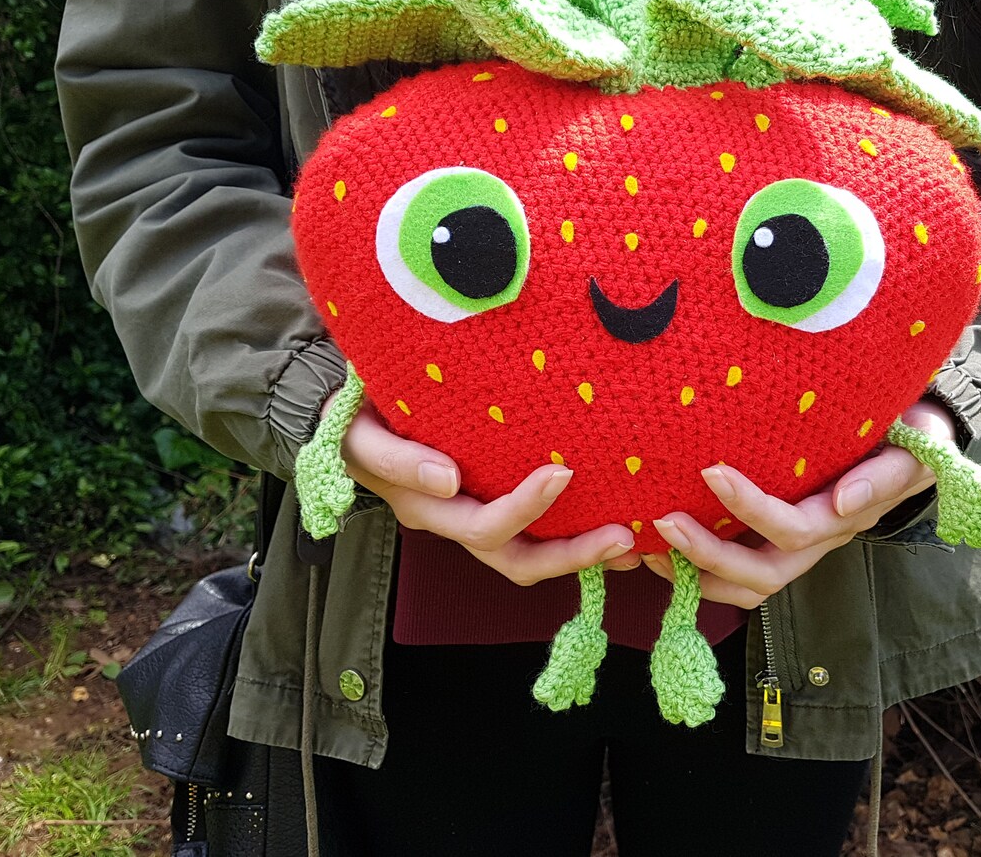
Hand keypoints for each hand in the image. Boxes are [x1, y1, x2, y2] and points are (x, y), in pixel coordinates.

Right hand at [326, 390, 639, 584]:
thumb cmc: (352, 420)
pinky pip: (536, 531)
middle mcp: (457, 521)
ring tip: (635, 542)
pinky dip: (576, 532)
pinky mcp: (491, 500)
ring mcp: (475, 515)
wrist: (345, 418)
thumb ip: (398, 459)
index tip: (562, 472)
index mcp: (430, 510)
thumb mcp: (361, 436)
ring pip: (532, 554)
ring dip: (583, 554)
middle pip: (519, 561)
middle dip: (574, 556)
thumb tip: (449, 479)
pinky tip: (616, 517)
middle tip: (625, 537)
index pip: (485, 526)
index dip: (526, 508)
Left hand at [642, 399, 954, 607]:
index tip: (712, 471)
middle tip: (664, 522)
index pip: (795, 527)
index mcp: (846, 515)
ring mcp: (799, 547)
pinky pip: (738, 573)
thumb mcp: (916, 444)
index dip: (752, 508)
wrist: (917, 444)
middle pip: (763, 572)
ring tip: (651, 547)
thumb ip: (886, 473)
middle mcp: (820, 540)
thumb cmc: (911, 434)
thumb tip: (844, 501)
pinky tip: (659, 547)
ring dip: (697, 572)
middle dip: (710, 554)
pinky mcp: (779, 542)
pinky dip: (697, 568)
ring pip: (747, 586)